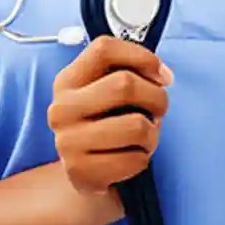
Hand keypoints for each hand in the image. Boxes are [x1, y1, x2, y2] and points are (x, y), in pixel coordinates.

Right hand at [47, 36, 172, 194]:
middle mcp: (62, 108)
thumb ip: (127, 74)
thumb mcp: (104, 93)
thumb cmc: (104, 127)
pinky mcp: (81, 171)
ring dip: (152, 134)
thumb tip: (162, 76)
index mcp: (67, 81)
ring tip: (144, 138)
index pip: (104, 49)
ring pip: (137, 125)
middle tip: (159, 110)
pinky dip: (143, 159)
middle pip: (124, 84)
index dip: (141, 56)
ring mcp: (68, 141)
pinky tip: (130, 158)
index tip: (161, 75)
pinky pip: (135, 159)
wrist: (84, 175)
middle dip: (156, 97)